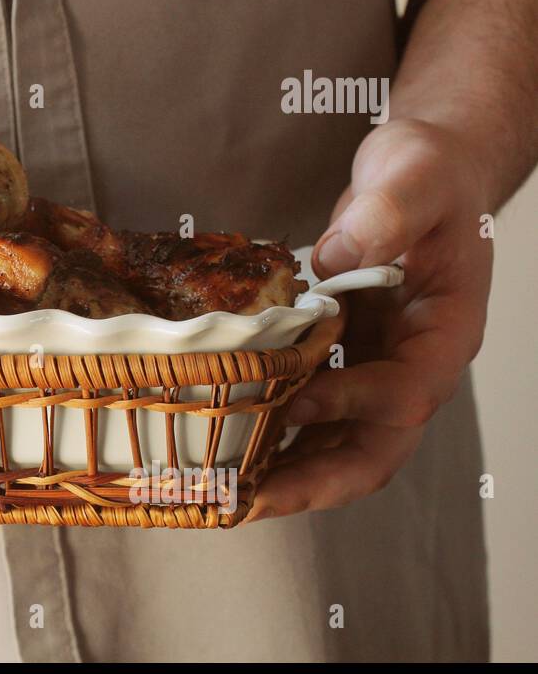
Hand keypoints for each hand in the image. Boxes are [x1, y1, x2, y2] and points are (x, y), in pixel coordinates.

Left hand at [249, 118, 491, 519]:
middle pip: (377, 447)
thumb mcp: (412, 175)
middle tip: (250, 501)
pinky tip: (230, 445)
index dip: (354, 403)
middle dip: (316, 481)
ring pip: (343, 444)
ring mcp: (379, 368)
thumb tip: (340, 255)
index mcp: (446, 330)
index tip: (296, 404)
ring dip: (290, 474)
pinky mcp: (347, 361)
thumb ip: (386, 212)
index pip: (408, 391)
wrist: (428, 172)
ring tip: (228, 494)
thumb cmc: (429, 173)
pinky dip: (278, 436)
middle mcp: (415, 363)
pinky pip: (316, 414)